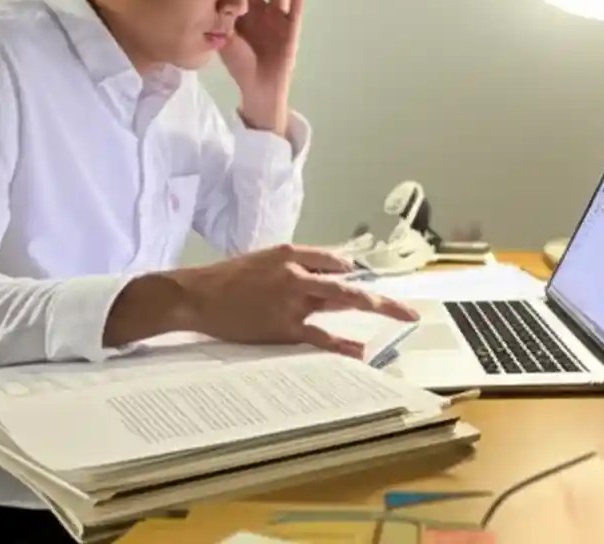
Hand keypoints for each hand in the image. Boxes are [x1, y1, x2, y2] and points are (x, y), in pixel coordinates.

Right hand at [106, 244, 417, 358]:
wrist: (194, 295)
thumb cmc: (228, 279)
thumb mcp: (264, 260)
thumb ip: (298, 265)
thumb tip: (334, 271)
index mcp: (291, 253)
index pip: (337, 261)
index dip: (356, 274)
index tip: (372, 285)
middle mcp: (296, 273)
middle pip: (349, 284)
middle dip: (382, 297)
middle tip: (409, 309)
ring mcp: (291, 300)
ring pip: (342, 303)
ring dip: (375, 308)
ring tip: (403, 317)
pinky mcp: (282, 327)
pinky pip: (320, 336)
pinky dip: (343, 344)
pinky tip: (360, 351)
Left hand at [220, 0, 302, 131]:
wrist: (258, 85)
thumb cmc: (240, 64)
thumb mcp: (223, 41)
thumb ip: (218, 23)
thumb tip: (204, 3)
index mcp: (245, 12)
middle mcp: (262, 11)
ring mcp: (278, 19)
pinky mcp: (290, 30)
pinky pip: (294, 14)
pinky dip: (295, 3)